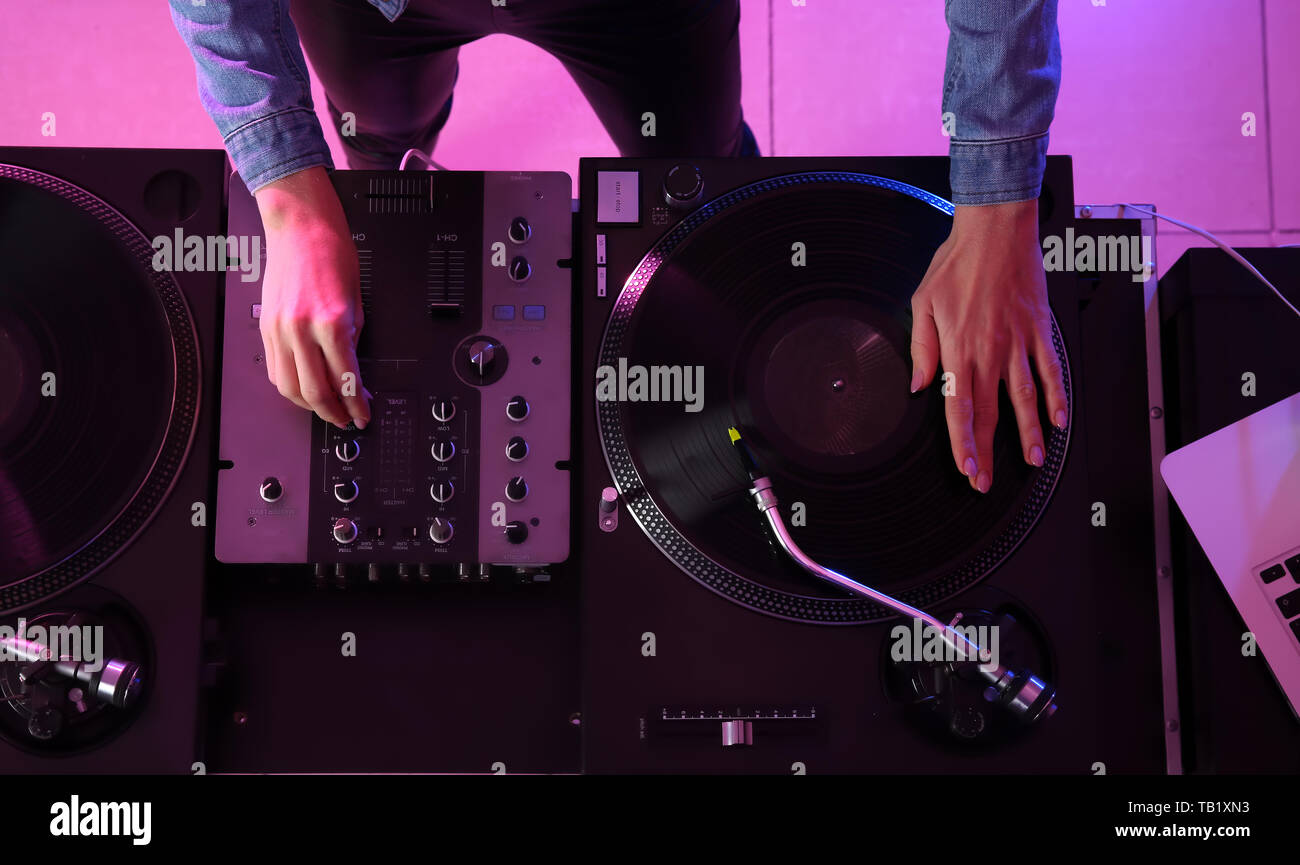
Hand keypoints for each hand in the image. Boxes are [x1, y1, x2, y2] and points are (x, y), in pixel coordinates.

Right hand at [254, 166, 370, 428]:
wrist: (301, 227)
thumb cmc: (333, 254)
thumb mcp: (357, 302)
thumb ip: (352, 340)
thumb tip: (352, 372)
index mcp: (332, 323)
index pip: (346, 380)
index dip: (356, 405)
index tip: (364, 415)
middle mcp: (302, 329)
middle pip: (315, 392)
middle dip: (333, 413)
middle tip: (346, 419)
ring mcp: (280, 329)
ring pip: (289, 386)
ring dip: (309, 404)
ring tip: (326, 408)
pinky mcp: (266, 327)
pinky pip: (274, 369)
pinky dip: (290, 385)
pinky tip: (304, 387)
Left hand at [908, 199, 1067, 492]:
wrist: (996, 230)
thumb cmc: (956, 263)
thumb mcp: (922, 303)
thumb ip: (922, 348)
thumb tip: (922, 384)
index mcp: (958, 349)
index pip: (959, 408)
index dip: (963, 444)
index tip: (967, 470)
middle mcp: (990, 352)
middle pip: (989, 413)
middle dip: (989, 452)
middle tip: (988, 481)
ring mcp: (1018, 342)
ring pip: (1025, 399)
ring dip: (1028, 434)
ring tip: (1030, 461)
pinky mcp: (1039, 330)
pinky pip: (1050, 370)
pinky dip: (1056, 396)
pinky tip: (1059, 420)